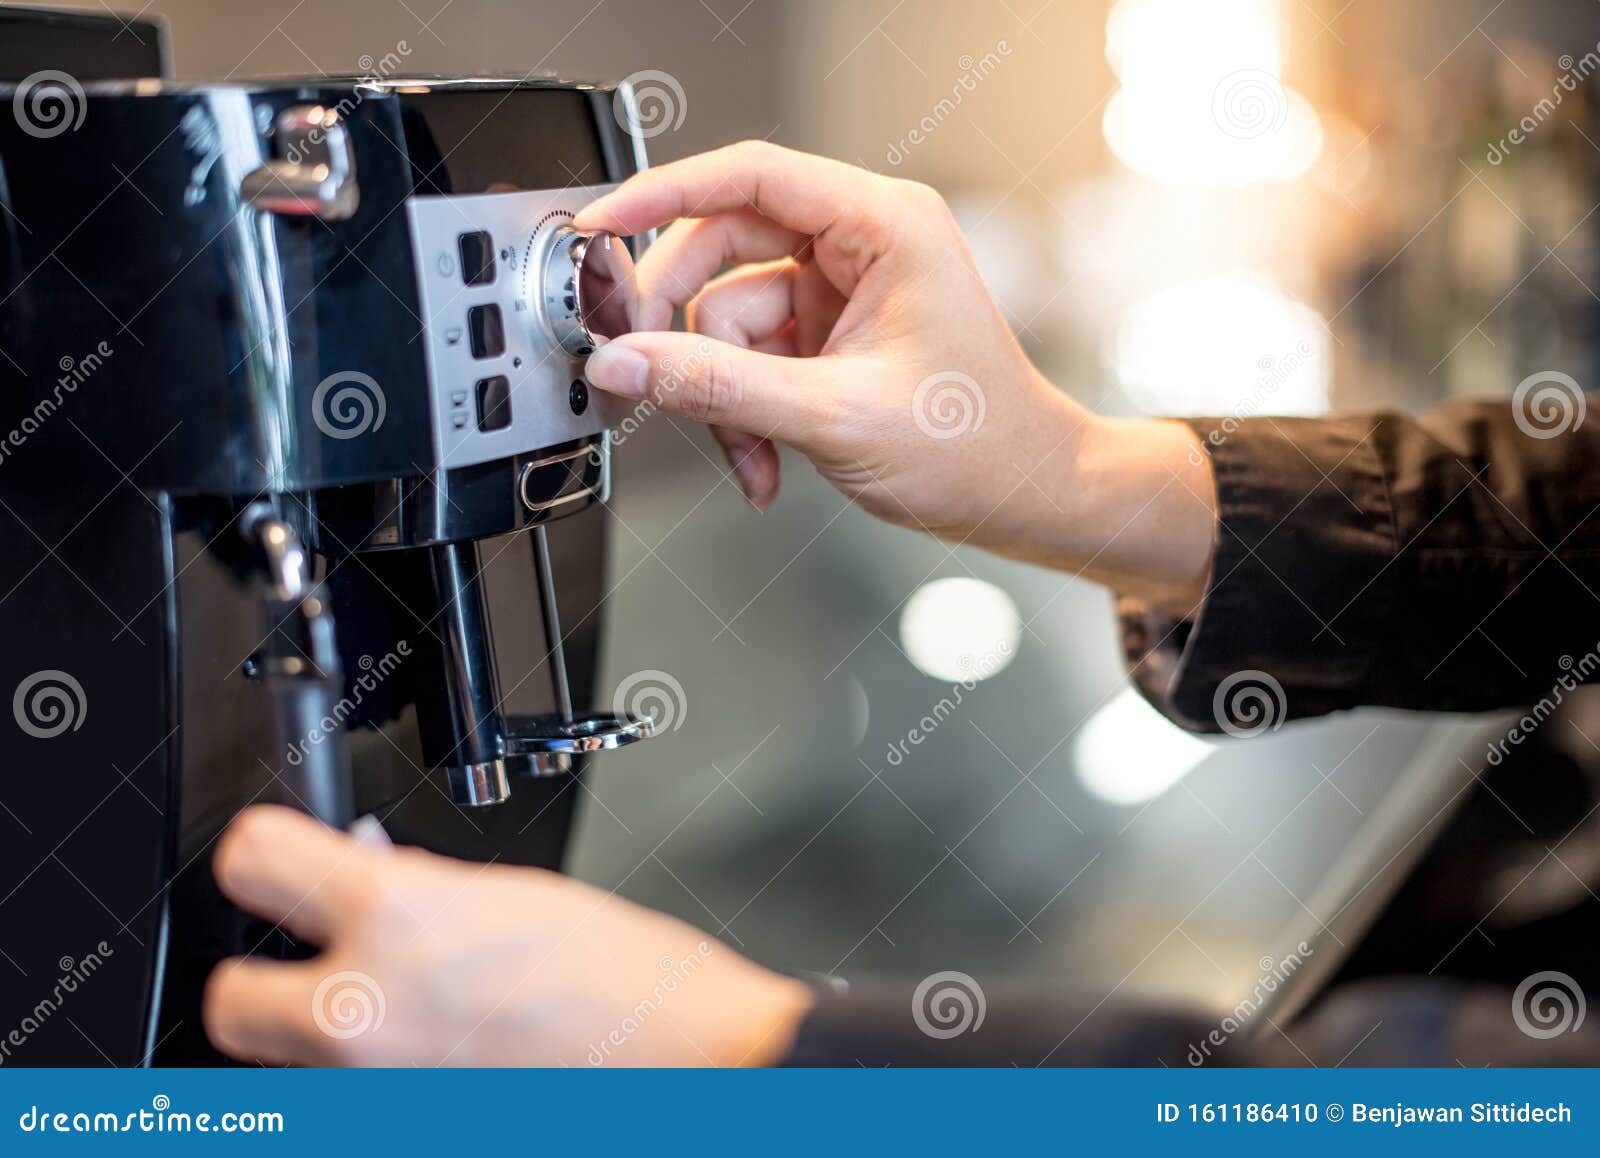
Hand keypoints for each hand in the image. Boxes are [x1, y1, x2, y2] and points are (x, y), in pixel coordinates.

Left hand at [202, 806, 812, 1066]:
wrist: (687, 1067)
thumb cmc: (627, 981)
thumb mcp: (509, 893)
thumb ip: (411, 884)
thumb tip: (354, 874)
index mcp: (400, 919)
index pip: (251, 860)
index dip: (262, 852)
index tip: (275, 858)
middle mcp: (366, 1014)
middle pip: (232, 1002)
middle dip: (265, 978)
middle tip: (318, 960)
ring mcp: (375, 1093)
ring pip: (288, 1067)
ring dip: (323, 1038)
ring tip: (406, 1012)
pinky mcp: (396, 1128)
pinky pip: (349, 1101)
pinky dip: (375, 1079)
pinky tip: (440, 1051)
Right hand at [577, 142, 1214, 611]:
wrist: (1021, 496)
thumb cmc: (976, 446)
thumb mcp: (834, 417)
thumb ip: (720, 387)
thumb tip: (628, 362)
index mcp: (885, 225)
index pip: (752, 176)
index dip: (665, 195)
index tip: (603, 227)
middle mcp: (862, 244)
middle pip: (725, 245)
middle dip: (687, 324)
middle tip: (652, 370)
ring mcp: (843, 291)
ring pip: (729, 314)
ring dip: (723, 391)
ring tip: (751, 452)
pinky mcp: (830, 336)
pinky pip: (750, 355)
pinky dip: (744, 410)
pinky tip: (765, 459)